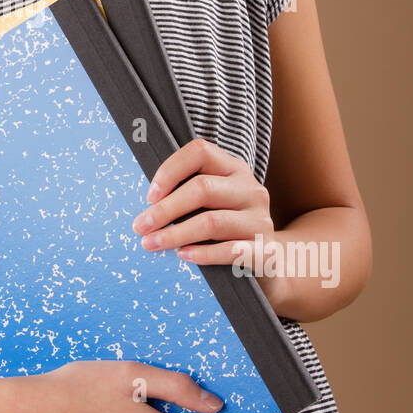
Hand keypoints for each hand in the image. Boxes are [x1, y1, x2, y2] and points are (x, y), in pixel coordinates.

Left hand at [132, 137, 275, 268]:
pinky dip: (202, 254)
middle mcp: (250, 189)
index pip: (200, 152)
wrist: (272, 261)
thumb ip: (187, 194)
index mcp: (234, 169)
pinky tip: (183, 255)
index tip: (149, 195)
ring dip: (175, 234)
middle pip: (202, 188)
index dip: (170, 170)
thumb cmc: (228, 227)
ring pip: (212, 222)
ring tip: (151, 244)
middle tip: (140, 226)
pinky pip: (230, 250)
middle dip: (165, 209)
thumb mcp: (213, 203)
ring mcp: (260, 219)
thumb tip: (147, 202)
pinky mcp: (264, 249)